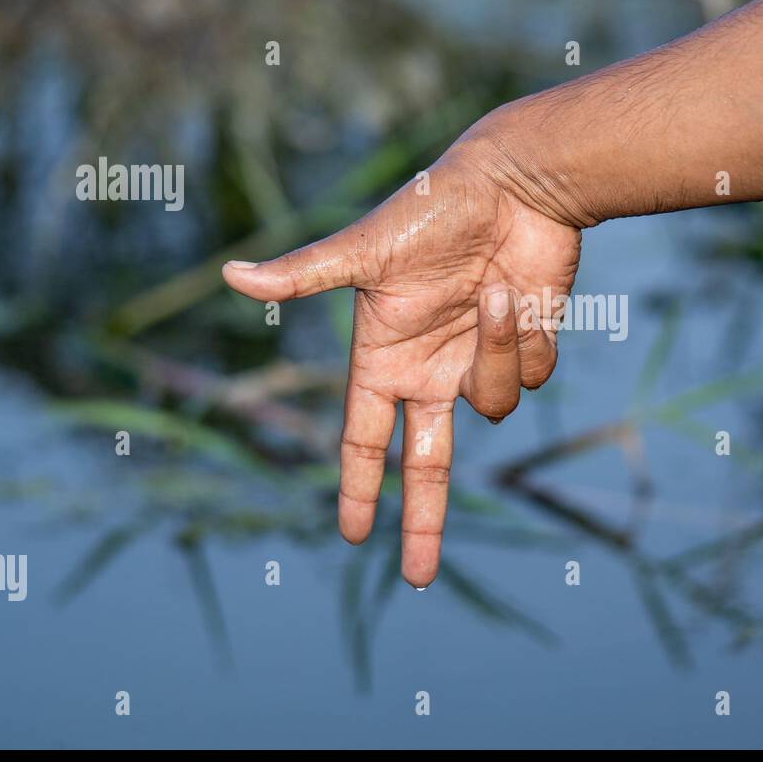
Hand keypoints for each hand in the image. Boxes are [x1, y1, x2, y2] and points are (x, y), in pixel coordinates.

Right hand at [222, 140, 581, 585]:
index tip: (355, 537)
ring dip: (495, 354)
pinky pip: (532, 376)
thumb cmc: (434, 207)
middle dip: (424, 522)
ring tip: (496, 291)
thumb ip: (306, 274)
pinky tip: (522, 295)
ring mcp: (479, 359)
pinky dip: (527, 341)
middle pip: (426, 464)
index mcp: (385, 357)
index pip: (365, 440)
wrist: (519, 184)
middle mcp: (430, 367)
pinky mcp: (525, 344)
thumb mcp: (366, 247)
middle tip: (419, 577)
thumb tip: (231, 274)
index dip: (360, 489)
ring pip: (494, 405)